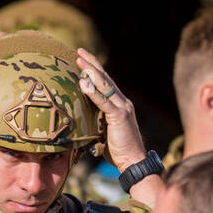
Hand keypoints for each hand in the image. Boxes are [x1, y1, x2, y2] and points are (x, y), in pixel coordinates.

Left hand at [74, 49, 160, 207]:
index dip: (95, 70)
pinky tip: (83, 83)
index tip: (83, 60)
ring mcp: (122, 108)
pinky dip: (93, 92)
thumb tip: (82, 119)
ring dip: (91, 72)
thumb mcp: (105, 132)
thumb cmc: (118, 151)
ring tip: (79, 60)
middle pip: (105, 79)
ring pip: (105, 85)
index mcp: (120, 105)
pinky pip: (104, 102)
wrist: (133, 161)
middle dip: (92, 64)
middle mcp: (123, 102)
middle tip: (79, 51)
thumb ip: (97, 122)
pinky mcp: (119, 116)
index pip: (106, 83)